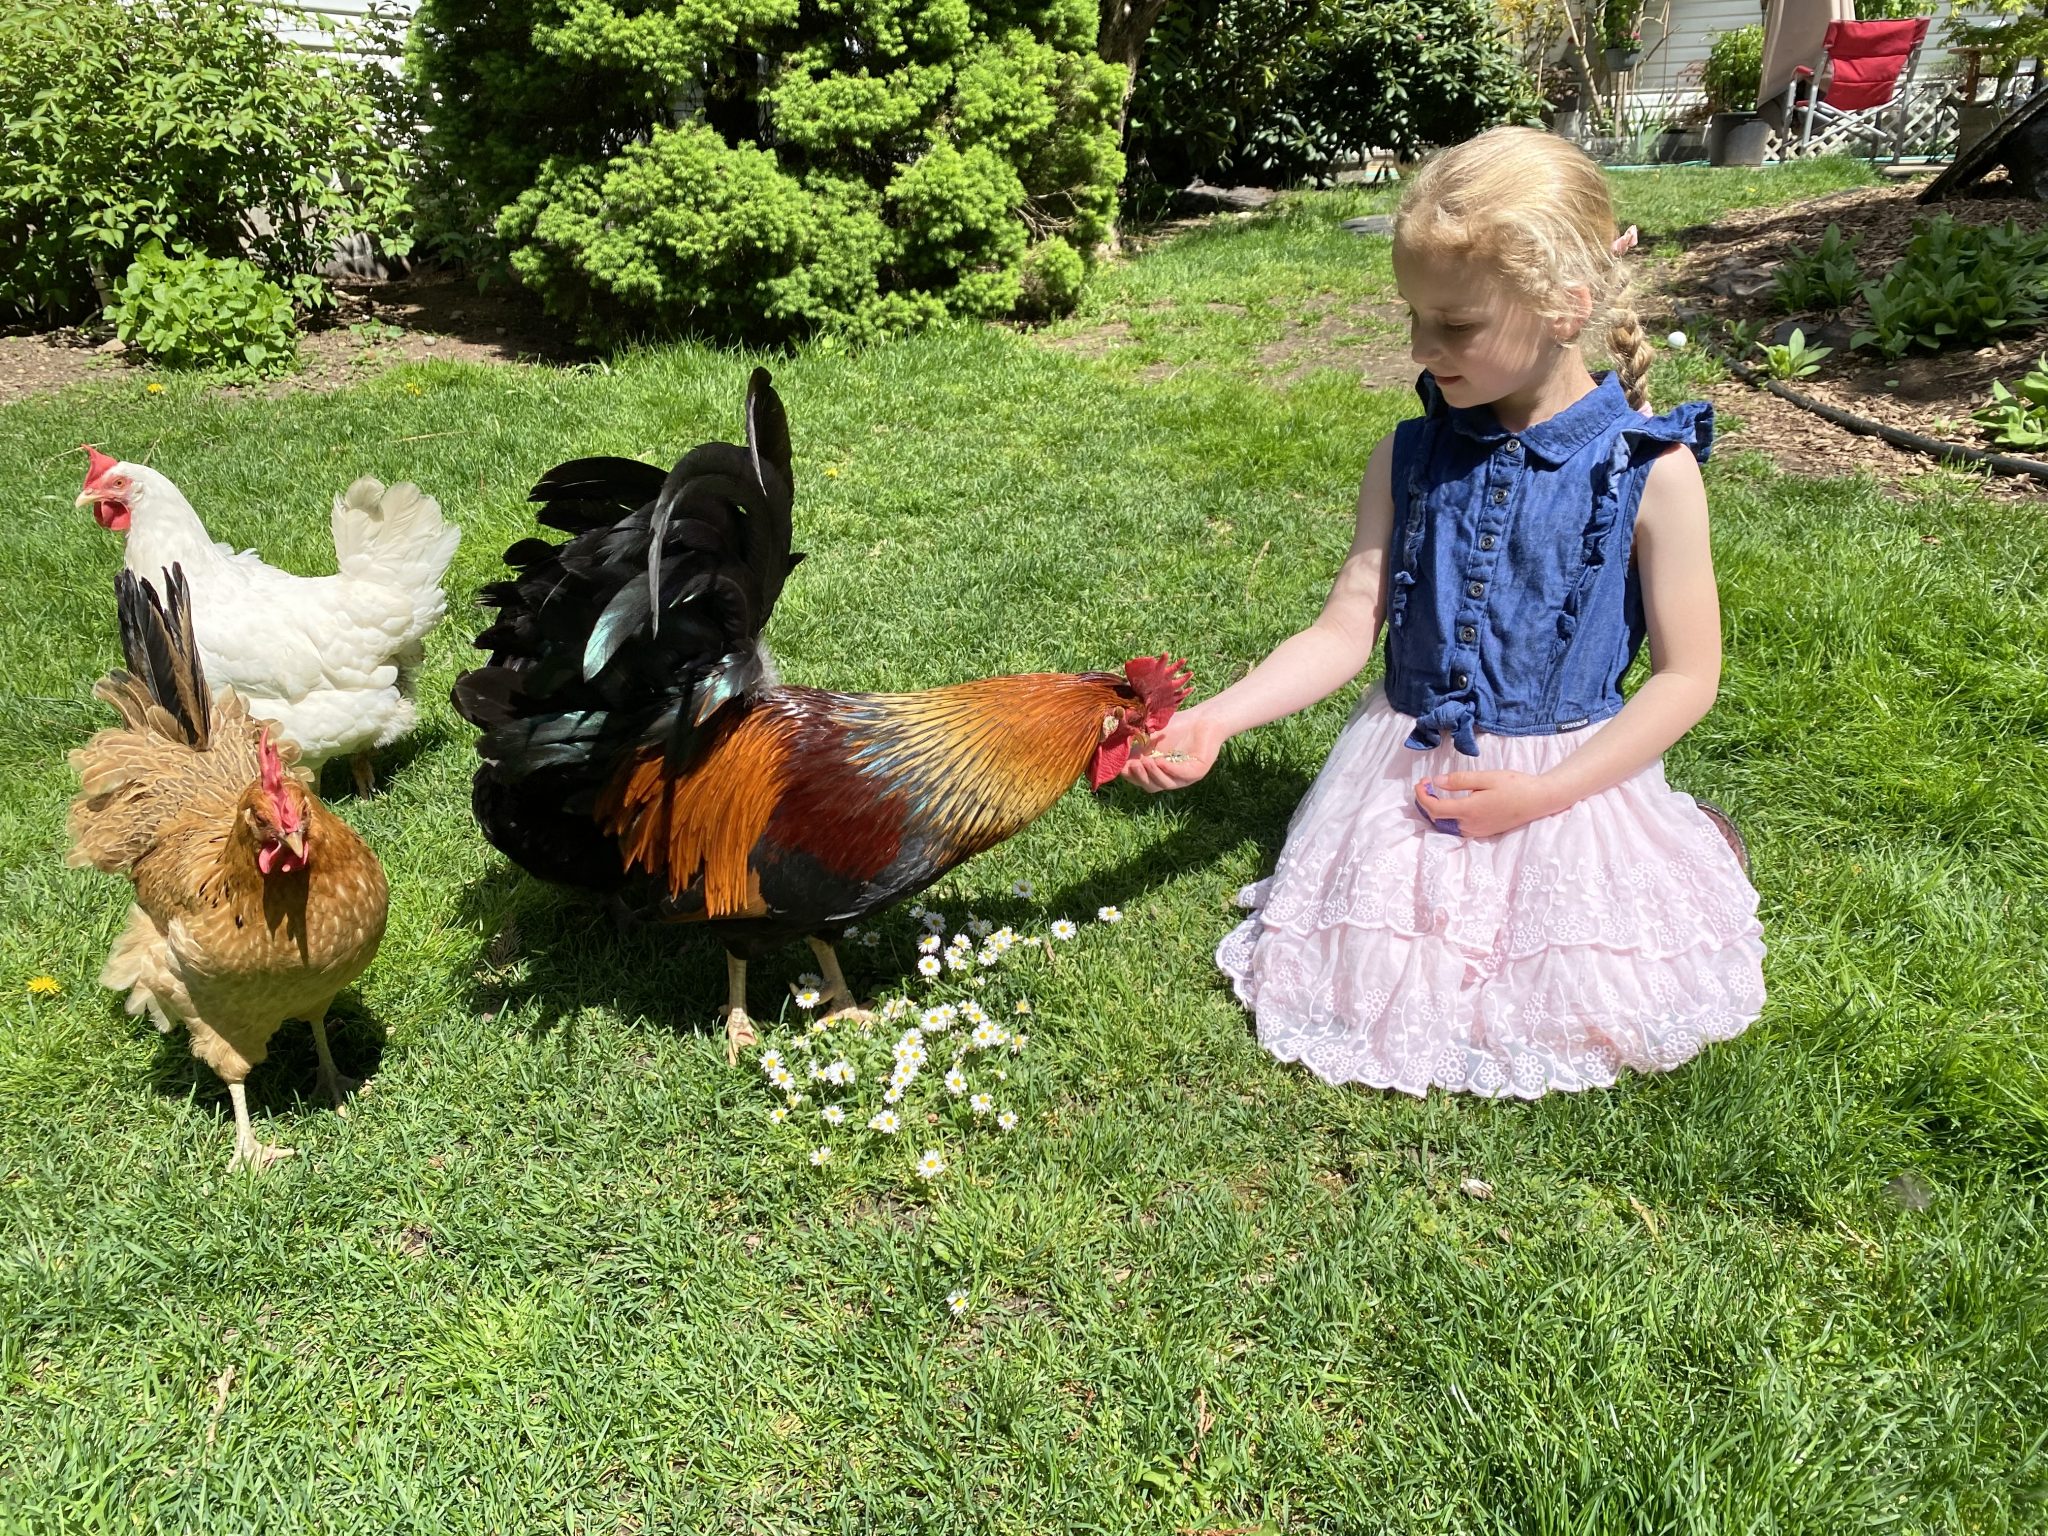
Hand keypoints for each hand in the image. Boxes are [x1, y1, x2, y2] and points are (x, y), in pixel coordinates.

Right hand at [1120, 708, 1229, 792]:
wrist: (1202, 718)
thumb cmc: (1176, 725)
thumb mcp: (1150, 736)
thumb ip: (1134, 746)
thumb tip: (1111, 752)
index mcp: (1157, 771)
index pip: (1140, 779)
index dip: (1130, 776)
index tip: (1120, 767)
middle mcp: (1170, 777)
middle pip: (1151, 786)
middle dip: (1140, 777)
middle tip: (1133, 765)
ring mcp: (1184, 777)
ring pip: (1165, 784)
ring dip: (1153, 774)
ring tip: (1146, 762)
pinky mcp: (1197, 772)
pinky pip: (1180, 775)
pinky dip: (1169, 770)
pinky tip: (1161, 761)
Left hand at [1414, 771, 1562, 839]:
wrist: (1540, 800)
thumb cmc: (1515, 785)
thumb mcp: (1486, 777)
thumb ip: (1460, 780)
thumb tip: (1437, 782)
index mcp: (1469, 811)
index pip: (1435, 809)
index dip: (1422, 796)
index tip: (1421, 782)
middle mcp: (1471, 826)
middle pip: (1437, 819)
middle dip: (1426, 802)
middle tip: (1427, 784)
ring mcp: (1478, 831)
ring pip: (1447, 826)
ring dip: (1436, 811)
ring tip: (1434, 792)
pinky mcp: (1484, 832)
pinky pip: (1458, 828)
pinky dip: (1448, 816)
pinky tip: (1450, 803)